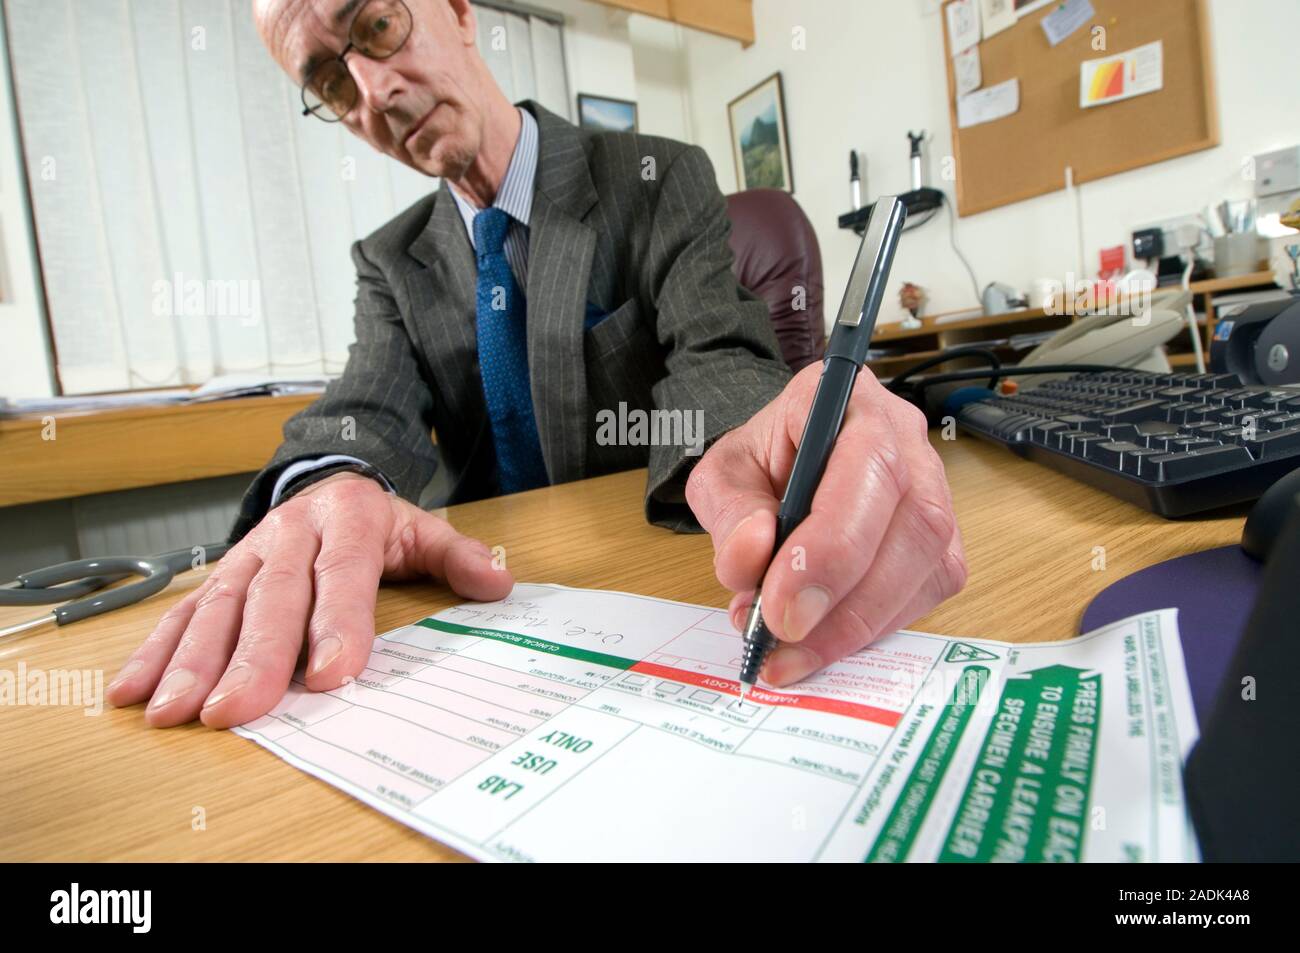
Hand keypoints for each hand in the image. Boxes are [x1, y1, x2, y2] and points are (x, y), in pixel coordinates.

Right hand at [106, 473, 512, 727]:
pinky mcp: (219, 575)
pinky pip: (181, 611)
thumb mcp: (420, 527)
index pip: (342, 575)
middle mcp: (289, 534)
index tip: (334, 674)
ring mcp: (247, 555)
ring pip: (216, 606)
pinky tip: (132, 690)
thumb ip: (456, 555)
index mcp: (346, 519)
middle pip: (271, 599)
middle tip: (237, 709)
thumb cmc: (374, 519)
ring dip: (191, 661)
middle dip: (253, 657)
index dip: (338, 623)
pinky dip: (154, 650)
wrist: (323, 475)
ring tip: (174, 712)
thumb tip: (497, 583)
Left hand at [687, 364, 966, 686]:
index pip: (869, 465)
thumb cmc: (762, 461)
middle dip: (848, 598)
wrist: (785, 463)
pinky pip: (927, 594)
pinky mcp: (941, 542)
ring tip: (789, 651)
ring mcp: (936, 490)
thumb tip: (750, 559)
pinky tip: (823, 640)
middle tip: (781, 639)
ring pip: (930, 566)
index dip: (833, 544)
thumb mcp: (722, 474)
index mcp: (849, 400)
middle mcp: (907, 440)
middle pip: (915, 522)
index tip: (782, 603)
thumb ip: (729, 512)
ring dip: (858, 624)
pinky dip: (874, 627)